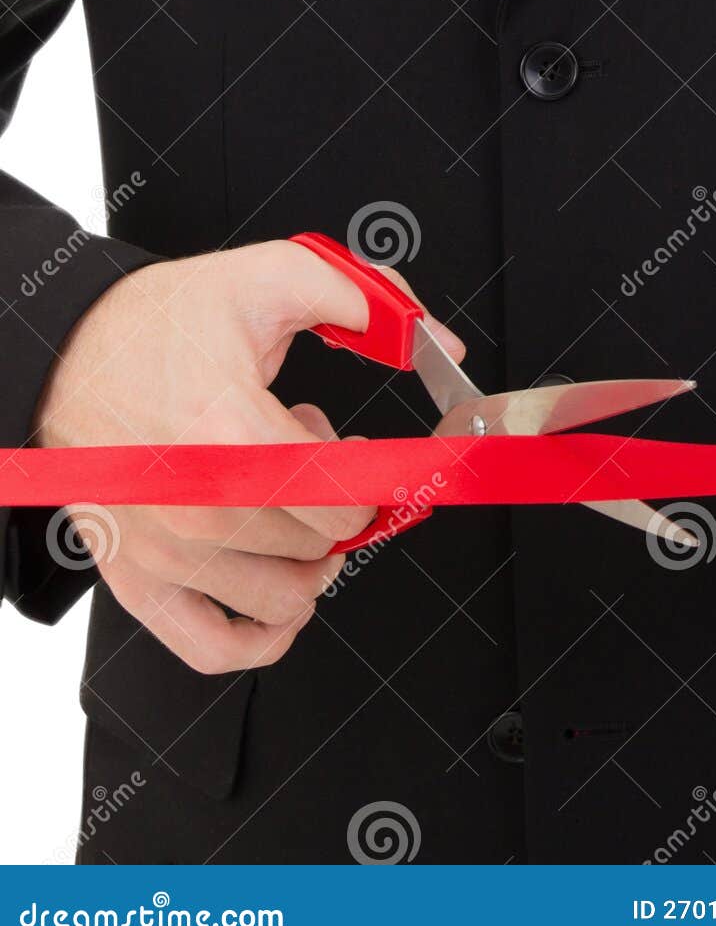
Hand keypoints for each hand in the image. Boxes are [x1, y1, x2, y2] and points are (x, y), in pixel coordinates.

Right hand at [35, 239, 462, 674]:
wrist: (69, 349)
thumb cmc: (160, 323)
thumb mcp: (272, 276)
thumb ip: (366, 301)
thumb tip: (436, 342)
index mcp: (230, 432)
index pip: (343, 499)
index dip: (373, 478)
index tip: (369, 457)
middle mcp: (195, 504)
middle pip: (319, 547)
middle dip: (335, 501)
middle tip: (309, 455)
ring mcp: (165, 552)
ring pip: (284, 600)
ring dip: (307, 559)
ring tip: (282, 502)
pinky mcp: (138, 580)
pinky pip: (214, 649)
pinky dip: (263, 636)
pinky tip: (279, 594)